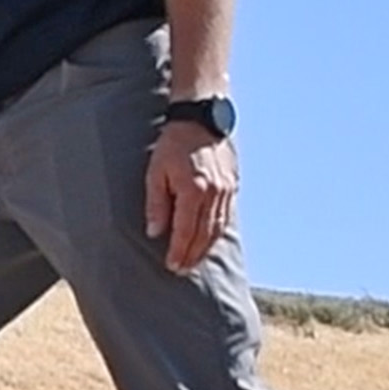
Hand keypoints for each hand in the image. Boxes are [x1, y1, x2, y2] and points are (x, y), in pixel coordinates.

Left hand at [143, 121, 236, 274]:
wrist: (202, 119)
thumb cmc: (173, 144)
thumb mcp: (156, 172)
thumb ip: (156, 204)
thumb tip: (155, 232)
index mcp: (193, 190)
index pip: (186, 231)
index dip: (179, 252)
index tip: (172, 266)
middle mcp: (214, 193)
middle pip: (204, 235)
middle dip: (192, 255)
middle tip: (182, 270)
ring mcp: (227, 190)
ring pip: (218, 228)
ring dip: (206, 248)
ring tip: (194, 260)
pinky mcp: (233, 185)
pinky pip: (226, 216)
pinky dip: (217, 232)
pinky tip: (209, 240)